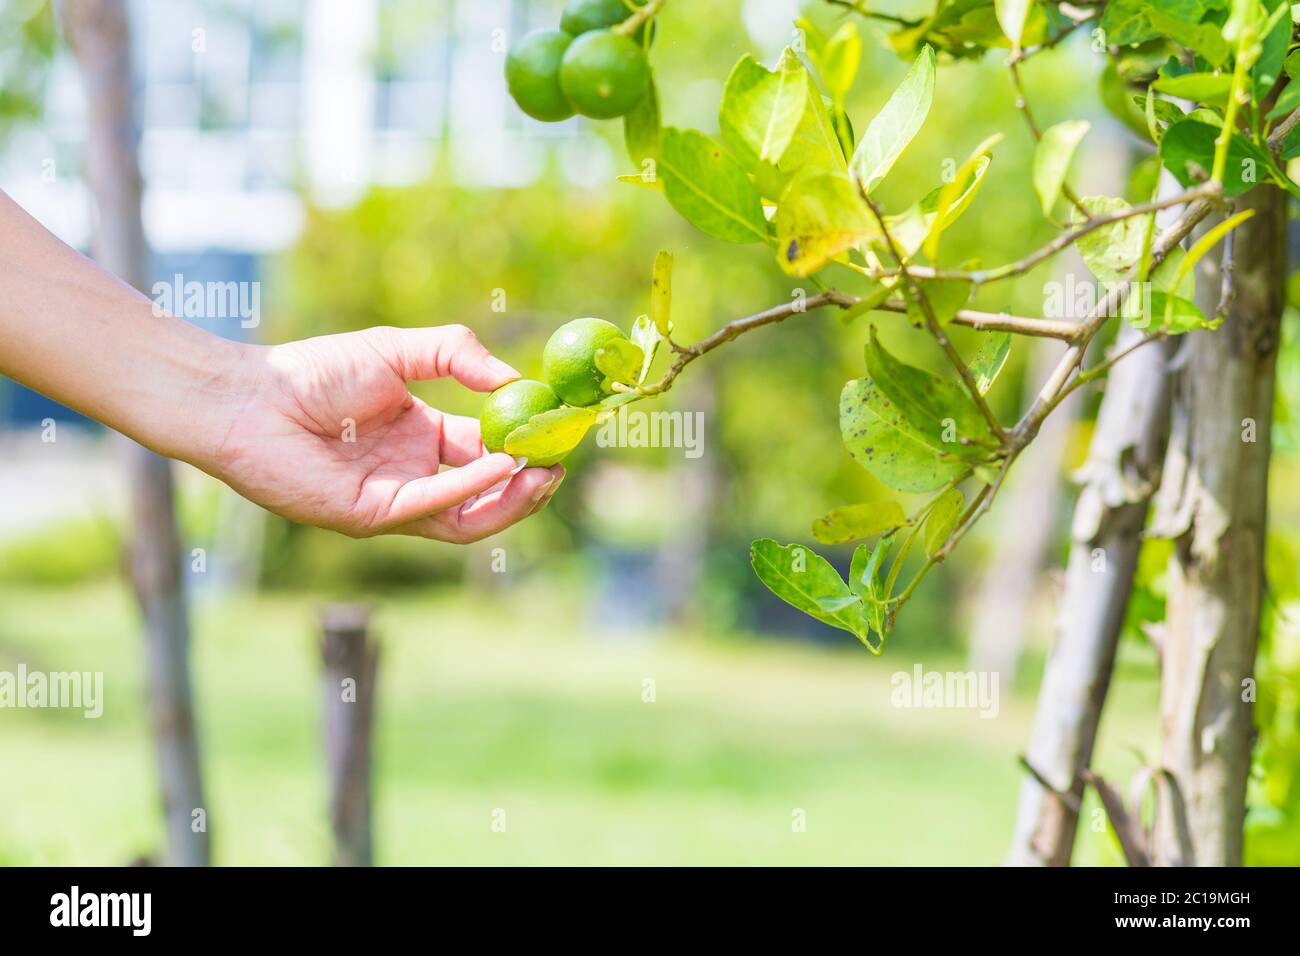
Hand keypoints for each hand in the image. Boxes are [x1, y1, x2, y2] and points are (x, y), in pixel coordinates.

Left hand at [212, 324, 562, 541]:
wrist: (250, 397)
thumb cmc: (312, 373)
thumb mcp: (397, 350)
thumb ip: (455, 355)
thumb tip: (511, 378)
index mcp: (421, 440)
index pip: (485, 452)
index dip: (524, 446)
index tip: (558, 431)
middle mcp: (413, 476)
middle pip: (486, 495)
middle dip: (528, 484)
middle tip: (560, 463)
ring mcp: (394, 502)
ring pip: (468, 517)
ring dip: (509, 500)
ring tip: (543, 473)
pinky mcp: (372, 516)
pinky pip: (434, 508)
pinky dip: (471, 490)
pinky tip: (499, 466)